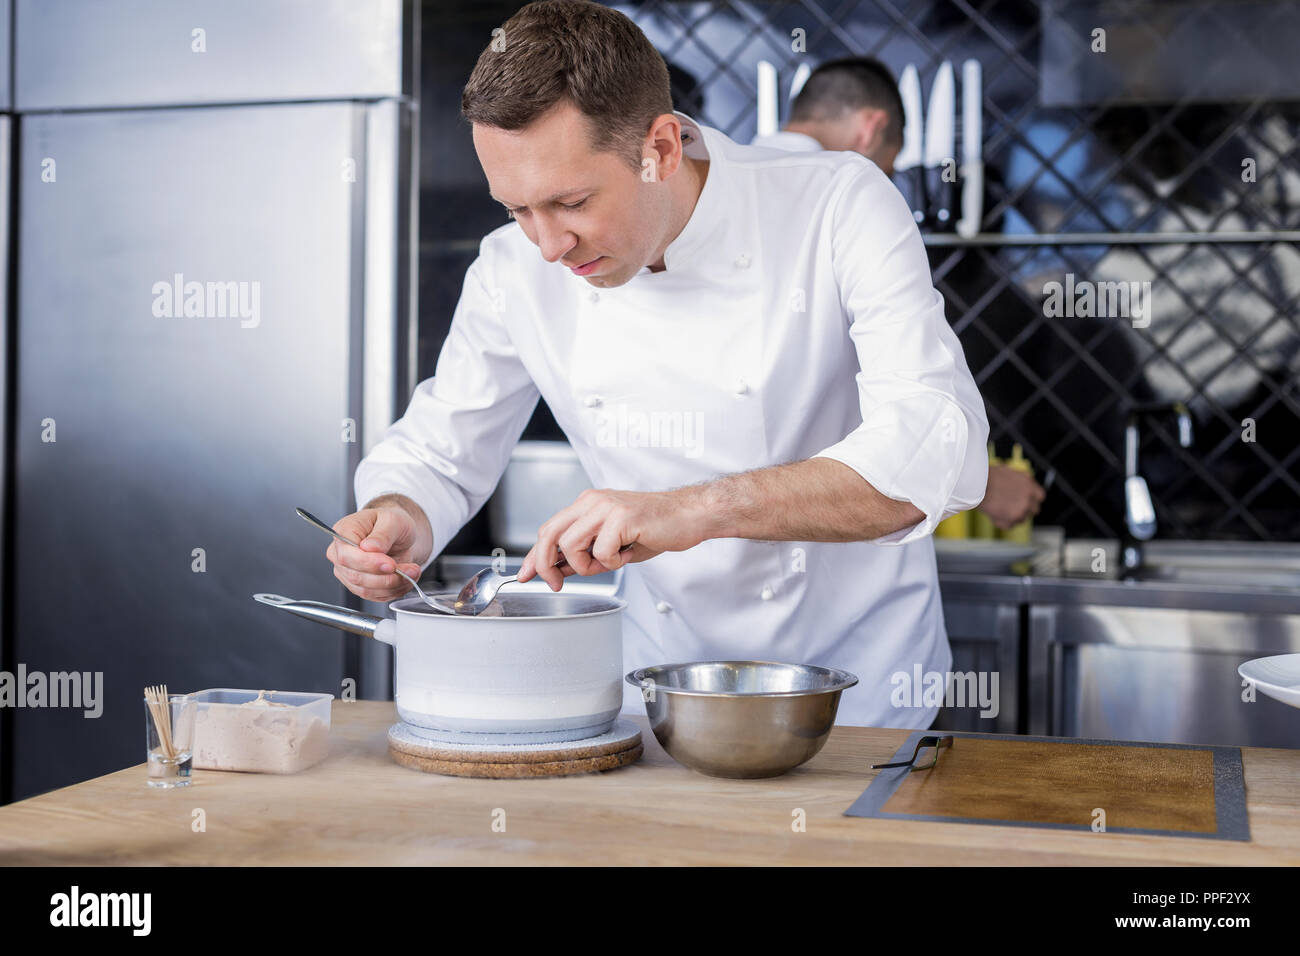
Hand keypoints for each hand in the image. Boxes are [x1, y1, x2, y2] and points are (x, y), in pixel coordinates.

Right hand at [326, 496, 432, 601]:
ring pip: (366, 590)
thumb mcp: (393, 520)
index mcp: (343, 532)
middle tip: (409, 569)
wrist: (398, 534)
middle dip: (386, 577)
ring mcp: (348, 572)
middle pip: (355, 576)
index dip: (369, 564)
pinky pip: (375, 596)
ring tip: (412, 572)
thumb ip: (382, 534)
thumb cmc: (391, 523)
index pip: (347, 556)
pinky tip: (406, 579)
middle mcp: (341, 554)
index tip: (391, 564)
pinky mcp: (360, 586)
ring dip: (393, 585)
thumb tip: (370, 547)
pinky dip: (394, 591)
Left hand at [516, 486, 710, 590]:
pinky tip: (628, 553)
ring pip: (571, 545)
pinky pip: (601, 551)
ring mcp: (606, 507)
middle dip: (546, 565)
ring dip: (587, 564)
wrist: (689, 515)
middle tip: (557, 583)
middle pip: (550, 534)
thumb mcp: (613, 543)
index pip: (549, 529)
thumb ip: (585, 553)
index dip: (534, 555)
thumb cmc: (656, 527)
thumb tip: (559, 570)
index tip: (526, 574)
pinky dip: (613, 562)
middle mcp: (592, 502)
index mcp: (587, 504)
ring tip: (612, 561)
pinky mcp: (622, 518)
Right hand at [978, 465, 1045, 529]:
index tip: (1026, 500)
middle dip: (1024, 509)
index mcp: (1030, 486)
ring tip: (998, 508)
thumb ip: (1020, 482)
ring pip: (1021, 519)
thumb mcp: (1010, 473)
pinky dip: (1001, 522)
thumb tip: (1020, 487)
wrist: (977, 483)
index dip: (1032, 499)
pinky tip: (993, 512)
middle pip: (1034, 510)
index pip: (1040, 497)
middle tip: (1012, 506)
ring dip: (1012, 516)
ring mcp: (1021, 510)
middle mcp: (1029, 499)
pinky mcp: (1011, 520)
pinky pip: (1009, 525)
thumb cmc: (988, 476)